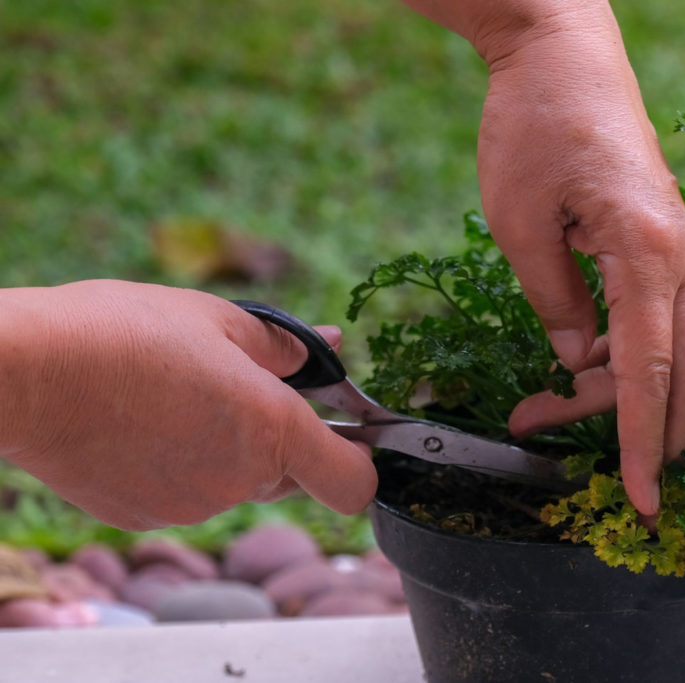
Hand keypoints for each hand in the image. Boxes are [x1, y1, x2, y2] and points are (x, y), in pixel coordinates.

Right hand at [0, 280, 375, 529]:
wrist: (25, 374)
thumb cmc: (122, 334)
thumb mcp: (217, 321)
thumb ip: (285, 347)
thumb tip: (331, 349)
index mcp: (272, 429)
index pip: (353, 482)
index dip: (360, 460)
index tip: (350, 434)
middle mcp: (241, 479)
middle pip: (291, 475)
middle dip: (279, 440)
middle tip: (238, 389)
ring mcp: (193, 506)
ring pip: (236, 483)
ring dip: (226, 450)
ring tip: (177, 399)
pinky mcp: (148, 517)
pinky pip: (188, 494)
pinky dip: (181, 467)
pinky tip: (143, 426)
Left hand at [404, 1, 684, 514]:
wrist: (564, 51)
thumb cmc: (537, 124)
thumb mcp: (519, 226)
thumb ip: (553, 303)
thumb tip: (576, 358)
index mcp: (649, 254)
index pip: (651, 371)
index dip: (642, 442)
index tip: (645, 501)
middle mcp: (679, 258)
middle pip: (678, 372)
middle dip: (633, 427)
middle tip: (567, 448)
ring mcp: (675, 250)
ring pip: (661, 350)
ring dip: (604, 390)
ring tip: (530, 409)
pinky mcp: (657, 244)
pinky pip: (649, 318)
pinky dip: (612, 354)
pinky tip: (566, 364)